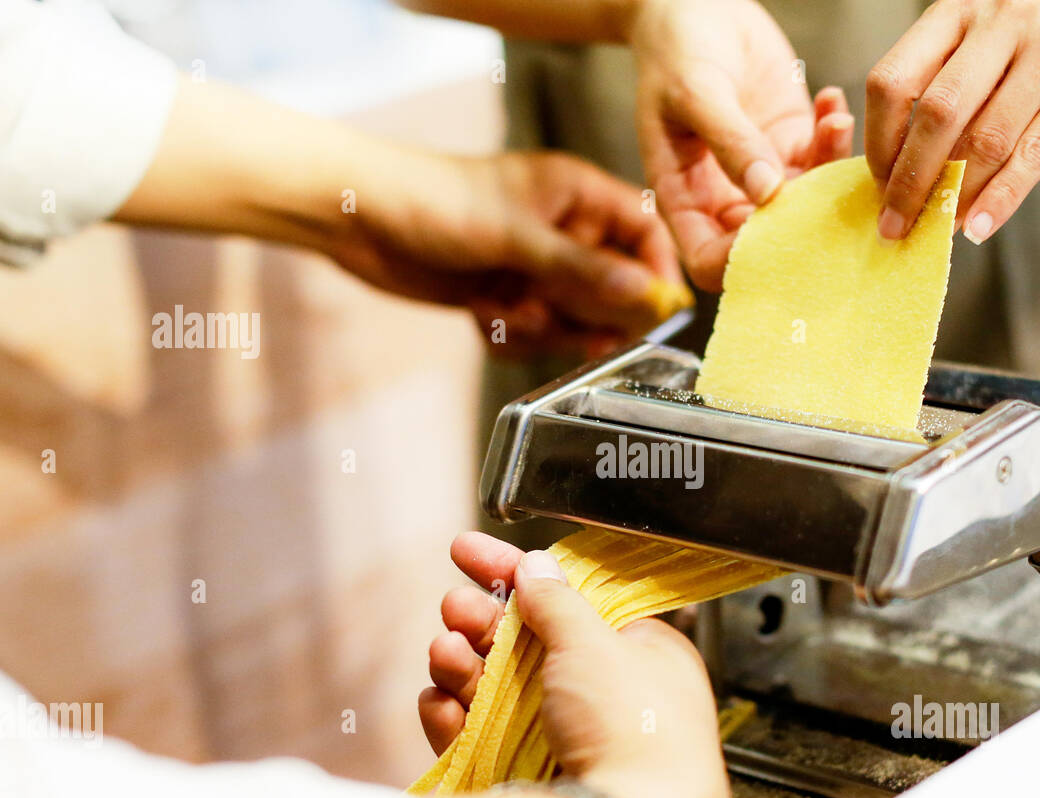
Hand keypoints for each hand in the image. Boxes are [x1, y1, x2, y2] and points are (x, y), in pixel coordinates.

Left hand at [329, 150, 687, 356]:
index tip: (654, 312)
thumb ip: (582, 269)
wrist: (357, 220)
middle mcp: (562, 230)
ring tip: (509, 311)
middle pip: (612, 286)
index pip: (644, 231)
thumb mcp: (516, 236)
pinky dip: (511, 334)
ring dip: (543, 327)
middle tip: (557, 315)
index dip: (655, 272)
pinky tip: (482, 313)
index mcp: (576, 194)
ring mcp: (533, 265)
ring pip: (571, 318)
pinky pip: (533, 332)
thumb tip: (644, 295)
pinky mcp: (505, 295)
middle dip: (586, 312)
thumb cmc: (434, 201)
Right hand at [420, 532, 731, 797]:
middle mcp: (602, 695)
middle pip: (526, 645)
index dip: (515, 571)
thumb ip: (558, 601)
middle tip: (454, 606)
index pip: (568, 600)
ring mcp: (564, 740)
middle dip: (482, 622)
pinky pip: (483, 739)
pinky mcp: (528, 779)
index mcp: (637, 654)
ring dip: (464, 665)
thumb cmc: (636, 728)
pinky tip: (438, 701)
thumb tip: (537, 567)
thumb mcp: (597, 642)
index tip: (467, 551)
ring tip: (444, 652)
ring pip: (498, 692)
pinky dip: (457, 718)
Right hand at [626, 0, 854, 289]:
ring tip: (832, 122)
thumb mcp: (695, 92)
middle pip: (769, 241)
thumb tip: (766, 192)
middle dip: (803, 220)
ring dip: (828, 170)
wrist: (694, 6)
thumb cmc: (675, 49)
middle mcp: (725, 196)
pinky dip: (834, 135)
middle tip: (826, 184)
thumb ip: (730, 142)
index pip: (711, 261)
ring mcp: (762, 172)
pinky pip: (823, 158)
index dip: (741, 261)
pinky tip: (830, 102)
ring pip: (807, 203)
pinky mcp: (792, 143)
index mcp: (685, 199)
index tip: (774, 227)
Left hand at [866, 0, 1039, 243]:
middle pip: (937, 116)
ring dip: (956, 195)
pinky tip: (980, 228)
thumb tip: (903, 156)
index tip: (878, 180)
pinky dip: (1002, 198)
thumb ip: (950, 68)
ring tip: (940, 225)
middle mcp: (1002, 23)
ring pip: (986, 140)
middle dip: (909, 182)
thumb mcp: (990, 18)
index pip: (895, 81)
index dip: (879, 140)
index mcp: (960, 8)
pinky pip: (1035, 153)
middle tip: (895, 223)